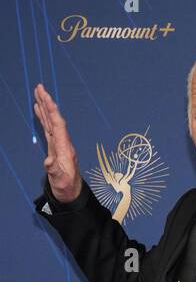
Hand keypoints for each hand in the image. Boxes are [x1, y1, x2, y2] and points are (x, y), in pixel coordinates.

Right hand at [33, 83, 81, 203]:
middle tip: (40, 87)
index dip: (52, 111)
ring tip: (38, 94)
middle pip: (54, 118)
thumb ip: (54, 170)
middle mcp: (63, 143)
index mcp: (65, 148)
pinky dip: (43, 117)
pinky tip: (38, 110)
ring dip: (44, 107)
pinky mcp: (54, 147)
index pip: (58, 124)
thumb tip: (48, 161)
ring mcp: (58, 144)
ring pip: (50, 121)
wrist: (71, 193)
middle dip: (47, 103)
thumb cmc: (67, 187)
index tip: (46, 98)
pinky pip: (48, 128)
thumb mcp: (60, 180)